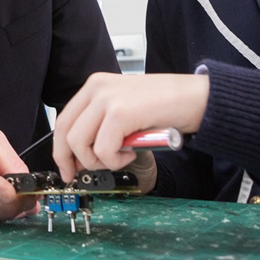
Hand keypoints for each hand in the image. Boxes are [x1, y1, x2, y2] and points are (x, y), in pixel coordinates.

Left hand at [53, 72, 208, 184]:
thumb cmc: (167, 107)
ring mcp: (107, 99)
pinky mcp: (120, 112)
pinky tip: (131, 153)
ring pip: (79, 143)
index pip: (64, 120)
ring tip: (121, 157)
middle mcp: (96, 88)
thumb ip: (102, 125)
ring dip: (99, 161)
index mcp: (95, 86)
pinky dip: (115, 161)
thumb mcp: (126, 109)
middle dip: (71, 160)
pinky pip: (103, 149)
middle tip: (83, 174)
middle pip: (65, 132)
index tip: (67, 168)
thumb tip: (82, 155)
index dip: (62, 150)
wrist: (198, 98)